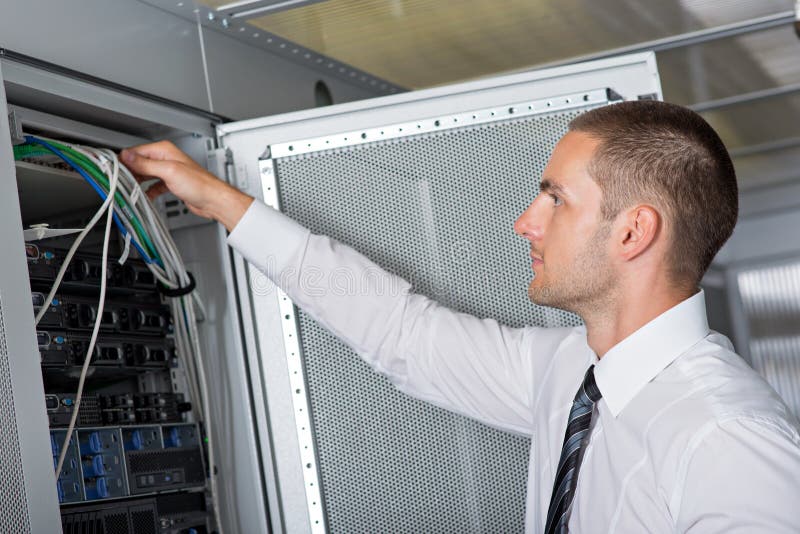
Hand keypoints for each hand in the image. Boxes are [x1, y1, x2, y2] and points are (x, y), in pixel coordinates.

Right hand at [120, 140, 252, 230]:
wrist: (214, 200)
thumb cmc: (199, 184)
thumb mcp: (168, 171)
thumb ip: (145, 164)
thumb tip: (127, 156)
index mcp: (164, 150)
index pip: (136, 152)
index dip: (124, 161)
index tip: (113, 170)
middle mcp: (166, 158)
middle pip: (139, 163)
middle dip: (129, 172)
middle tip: (119, 182)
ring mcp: (169, 171)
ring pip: (145, 174)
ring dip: (137, 182)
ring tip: (129, 189)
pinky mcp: (171, 183)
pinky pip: (153, 185)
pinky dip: (148, 190)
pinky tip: (144, 196)